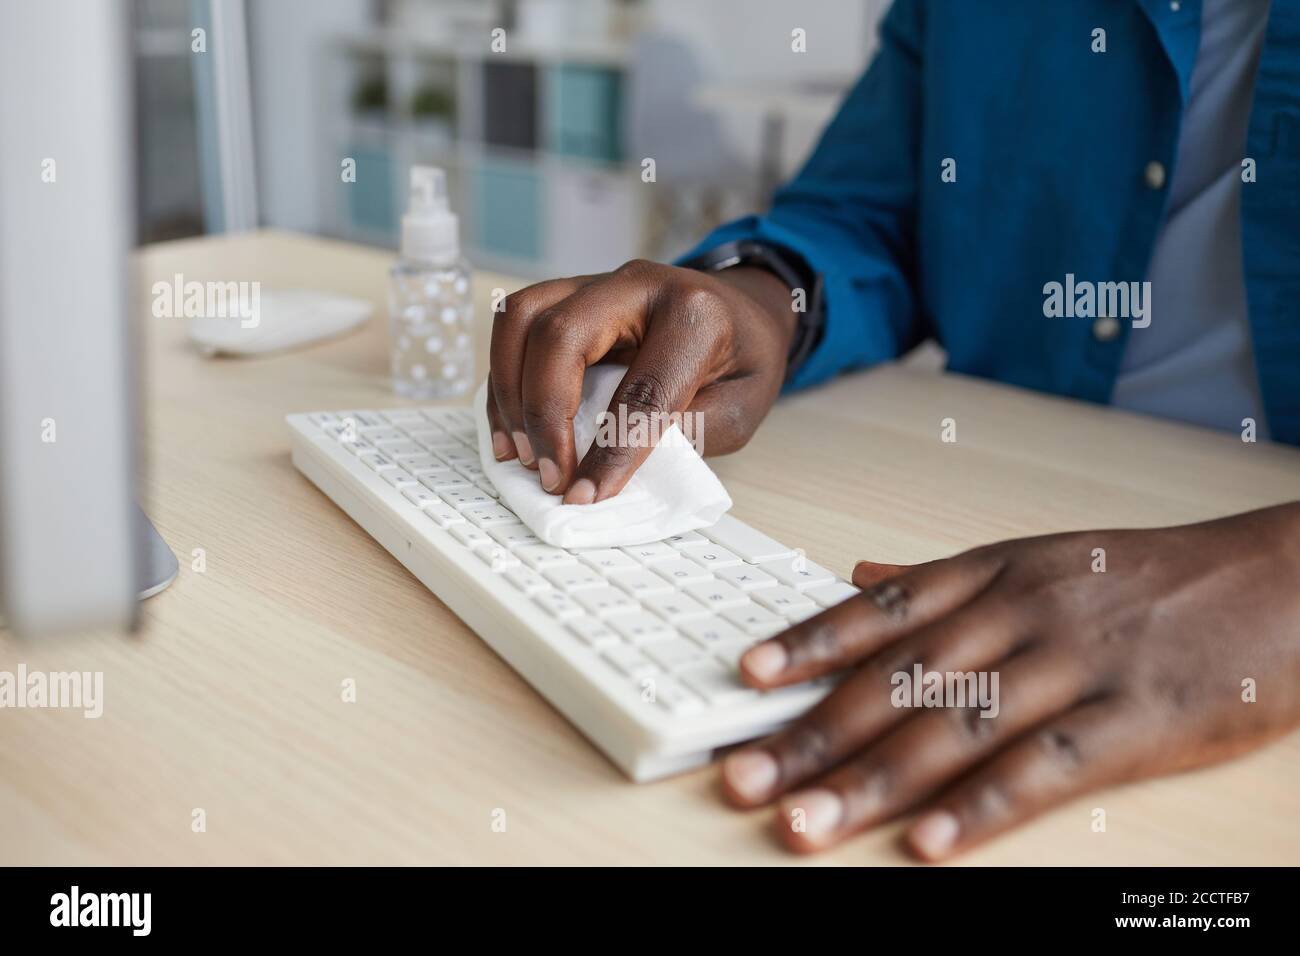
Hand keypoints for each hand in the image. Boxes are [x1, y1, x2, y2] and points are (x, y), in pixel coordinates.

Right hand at [486, 260, 795, 502]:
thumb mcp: (737, 410)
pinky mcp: (570, 293)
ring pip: (522, 319)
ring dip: (509, 393)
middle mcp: (640, 285)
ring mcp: (598, 282)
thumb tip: (609, 470)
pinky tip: (512, 432)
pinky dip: (503, 381)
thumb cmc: (743, 362)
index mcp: (696, 315)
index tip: (583, 497)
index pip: (643, 388)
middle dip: (543, 414)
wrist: (744, 311)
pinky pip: (515, 326)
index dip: (608, 451)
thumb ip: (682, 435)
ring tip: (520, 455)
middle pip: (562, 336)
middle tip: (548, 476)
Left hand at [720, 503, 1299, 859]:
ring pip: (957, 726)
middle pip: (901, 679)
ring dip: (873, 782)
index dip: (811, 641)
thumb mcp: (1040, 555)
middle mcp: (1023, 612)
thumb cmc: (1148, 577)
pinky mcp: (1136, 720)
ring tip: (805, 823)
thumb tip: (859, 575)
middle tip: (744, 776)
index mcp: (996, 572)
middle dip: (815, 733)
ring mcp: (1078, 664)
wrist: (1281, 580)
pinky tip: (926, 841)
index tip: (748, 676)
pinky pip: (1046, 768)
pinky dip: (983, 808)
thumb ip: (944, 578)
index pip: (884, 608)